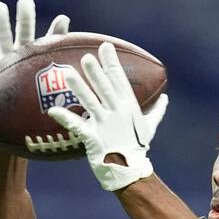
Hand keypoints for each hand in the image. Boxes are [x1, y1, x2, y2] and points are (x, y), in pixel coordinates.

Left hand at [0, 0, 69, 111]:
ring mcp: (26, 56)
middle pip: (3, 37)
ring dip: (25, 19)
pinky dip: (57, 31)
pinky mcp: (43, 57)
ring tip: (25, 2)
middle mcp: (9, 58)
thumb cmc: (3, 111)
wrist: (25, 114)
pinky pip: (51, 43)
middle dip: (1, 22)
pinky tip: (63, 19)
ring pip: (25, 35)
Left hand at [44, 41, 168, 191]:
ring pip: (90, 102)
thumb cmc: (138, 149)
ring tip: (67, 74)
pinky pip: (77, 126)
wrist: (131, 172)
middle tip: (87, 55)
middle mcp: (117, 112)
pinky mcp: (94, 138)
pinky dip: (65, 118)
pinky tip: (52, 110)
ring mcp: (105, 125)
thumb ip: (157, 111)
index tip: (106, 46)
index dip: (112, 63)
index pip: (119, 80)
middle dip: (96, 71)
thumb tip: (165, 98)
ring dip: (79, 88)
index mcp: (129, 107)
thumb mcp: (150, 127)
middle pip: (105, 88)